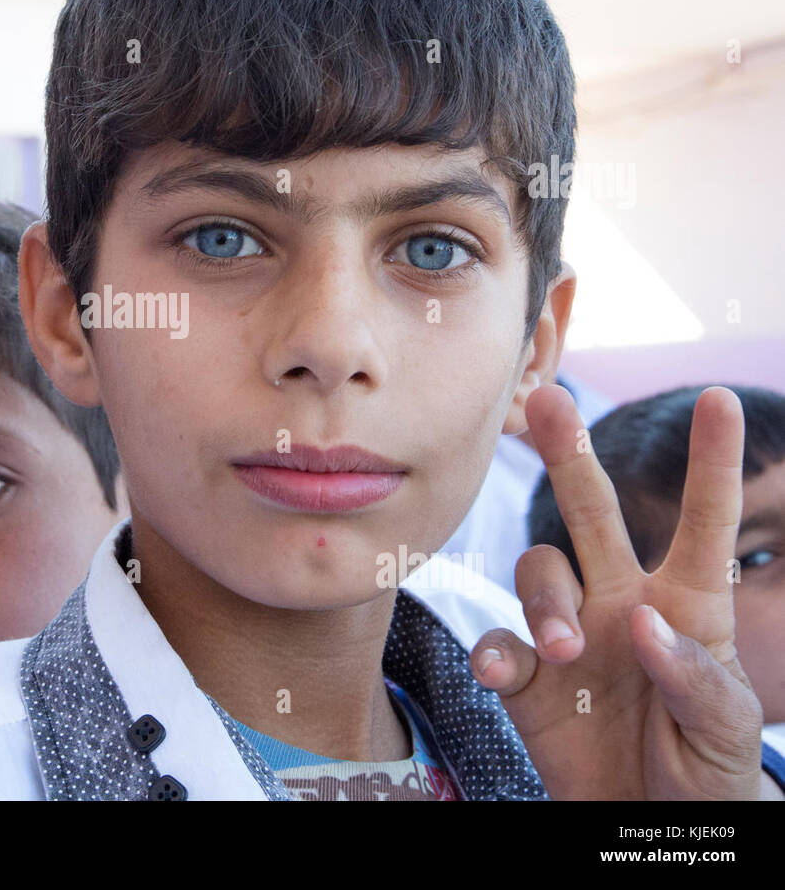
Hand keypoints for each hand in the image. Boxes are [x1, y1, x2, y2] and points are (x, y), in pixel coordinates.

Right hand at [470, 383, 763, 799]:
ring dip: (545, 601)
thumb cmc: (703, 774)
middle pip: (591, 511)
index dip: (711, 461)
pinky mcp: (526, 676)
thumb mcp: (726, 733)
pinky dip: (496, 654)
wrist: (642, 825)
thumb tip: (645, 622)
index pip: (703, 523)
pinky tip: (508, 675)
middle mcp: (620, 602)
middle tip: (549, 401)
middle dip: (570, 452)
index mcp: (686, 606)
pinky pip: (496, 644)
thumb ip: (696, 677)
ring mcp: (568, 634)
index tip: (718, 399)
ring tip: (564, 649)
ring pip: (539, 572)